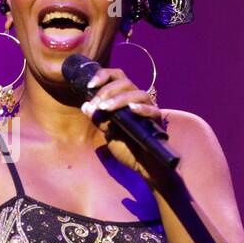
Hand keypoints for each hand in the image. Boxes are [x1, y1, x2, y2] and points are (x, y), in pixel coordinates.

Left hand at [79, 66, 168, 180]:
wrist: (143, 166)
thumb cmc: (126, 147)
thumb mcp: (108, 133)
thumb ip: (99, 119)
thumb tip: (86, 106)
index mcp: (125, 98)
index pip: (116, 77)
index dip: (103, 76)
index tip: (89, 85)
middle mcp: (137, 100)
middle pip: (125, 83)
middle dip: (107, 91)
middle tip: (96, 104)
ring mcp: (149, 109)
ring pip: (138, 94)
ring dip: (119, 99)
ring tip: (105, 108)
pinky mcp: (157, 121)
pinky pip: (152, 110)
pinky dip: (142, 108)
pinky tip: (131, 109)